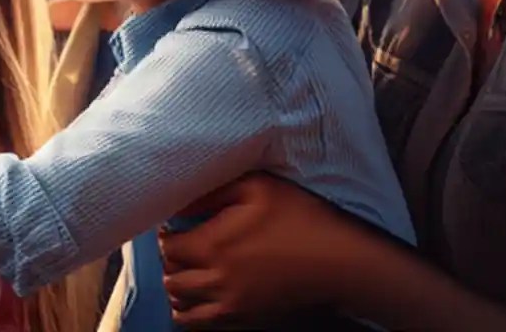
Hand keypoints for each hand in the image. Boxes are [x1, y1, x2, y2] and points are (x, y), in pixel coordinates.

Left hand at [158, 173, 377, 327]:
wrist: (339, 261)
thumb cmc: (299, 217)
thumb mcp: (254, 187)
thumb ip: (210, 192)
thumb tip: (177, 205)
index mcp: (213, 246)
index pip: (167, 248)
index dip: (167, 234)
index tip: (177, 226)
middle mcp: (215, 281)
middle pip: (170, 278)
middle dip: (172, 262)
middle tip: (184, 247)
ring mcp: (231, 305)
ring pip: (181, 307)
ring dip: (179, 289)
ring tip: (191, 272)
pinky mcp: (246, 319)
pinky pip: (202, 325)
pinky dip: (194, 312)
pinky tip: (204, 295)